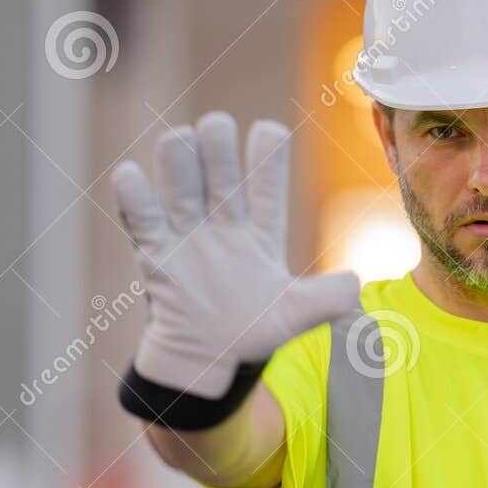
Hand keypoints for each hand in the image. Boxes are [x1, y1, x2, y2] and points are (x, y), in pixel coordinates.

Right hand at [112, 111, 359, 396]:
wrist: (205, 359)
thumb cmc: (252, 330)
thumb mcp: (295, 315)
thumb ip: (327, 300)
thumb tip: (355, 284)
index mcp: (260, 230)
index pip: (267, 181)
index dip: (267, 153)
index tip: (267, 130)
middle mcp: (223, 222)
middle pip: (219, 169)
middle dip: (216, 142)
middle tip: (216, 128)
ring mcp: (187, 235)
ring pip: (180, 182)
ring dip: (178, 157)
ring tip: (179, 139)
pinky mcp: (155, 253)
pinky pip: (142, 217)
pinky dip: (134, 195)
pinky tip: (131, 175)